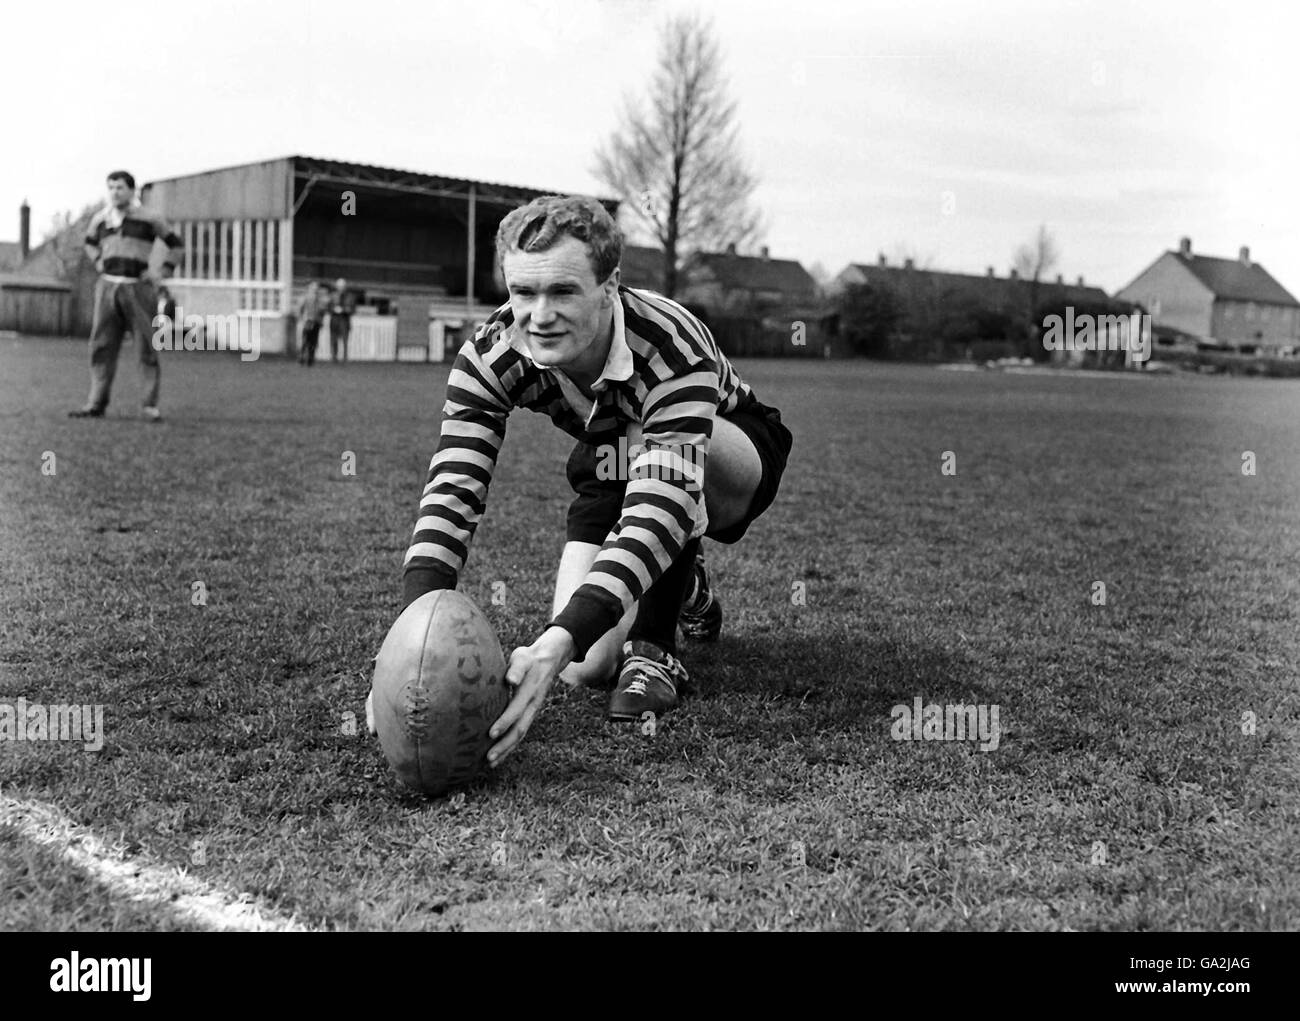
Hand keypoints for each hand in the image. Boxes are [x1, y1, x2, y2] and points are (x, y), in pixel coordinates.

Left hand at [487, 627, 575, 767]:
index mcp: (529, 691)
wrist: (547, 660)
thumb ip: (516, 668)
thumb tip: (511, 680)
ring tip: (491, 763)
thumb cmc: (528, 658)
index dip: (504, 722)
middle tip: (488, 758)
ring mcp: (532, 712)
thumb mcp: (522, 657)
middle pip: (519, 729)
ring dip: (506, 750)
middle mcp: (532, 705)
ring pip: (520, 735)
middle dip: (504, 745)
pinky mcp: (528, 715)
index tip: (490, 734)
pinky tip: (498, 756)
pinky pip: (520, 733)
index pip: (516, 710)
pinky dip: (509, 746)